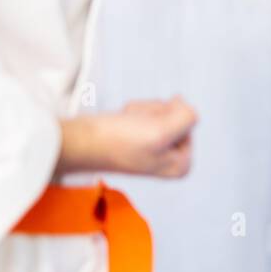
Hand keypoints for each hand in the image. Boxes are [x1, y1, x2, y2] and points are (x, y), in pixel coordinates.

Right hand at [56, 97, 197, 179]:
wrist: (80, 142)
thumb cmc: (117, 141)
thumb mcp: (162, 131)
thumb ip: (187, 117)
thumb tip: (186, 107)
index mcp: (181, 164)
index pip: (189, 120)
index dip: (169, 117)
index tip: (148, 130)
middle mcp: (170, 159)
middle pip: (176, 114)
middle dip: (155, 112)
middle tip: (134, 126)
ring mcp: (154, 147)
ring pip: (161, 110)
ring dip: (143, 111)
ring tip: (126, 123)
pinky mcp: (138, 137)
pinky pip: (146, 112)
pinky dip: (134, 111)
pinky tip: (121, 120)